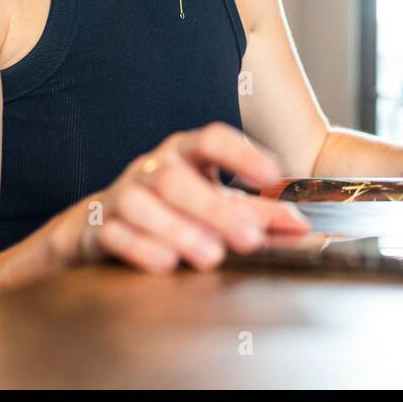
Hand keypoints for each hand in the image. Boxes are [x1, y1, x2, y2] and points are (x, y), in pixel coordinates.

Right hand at [52, 123, 309, 272]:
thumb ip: (258, 214)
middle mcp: (153, 168)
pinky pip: (114, 232)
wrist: (102, 226)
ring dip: (179, 229)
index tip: (274, 176)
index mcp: (185, 153)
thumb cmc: (173, 209)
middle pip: (177, 178)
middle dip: (214, 209)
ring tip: (211, 256)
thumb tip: (302, 227)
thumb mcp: (217, 205)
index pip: (212, 138)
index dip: (242, 153)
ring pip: (143, 203)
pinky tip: (165, 263)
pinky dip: (140, 247)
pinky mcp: (100, 227)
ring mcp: (123, 195)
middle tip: (249, 239)